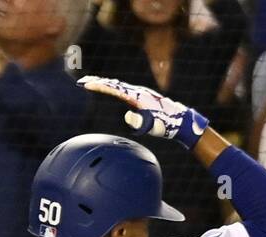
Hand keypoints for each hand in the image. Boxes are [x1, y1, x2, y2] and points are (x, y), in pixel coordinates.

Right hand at [78, 75, 206, 148]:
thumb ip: (141, 122)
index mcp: (138, 97)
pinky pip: (125, 90)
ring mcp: (141, 93)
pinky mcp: (143, 97)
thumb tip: (128, 115)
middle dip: (98, 82)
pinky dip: (114, 87)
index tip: (87, 84)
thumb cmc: (167, 126)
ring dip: (105, 84)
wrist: (182, 121)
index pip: (115, 89)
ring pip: (119, 86)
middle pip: (115, 84)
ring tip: (91, 83)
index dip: (100, 86)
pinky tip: (109, 88)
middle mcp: (138, 92)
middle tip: (83, 81)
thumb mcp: (153, 127)